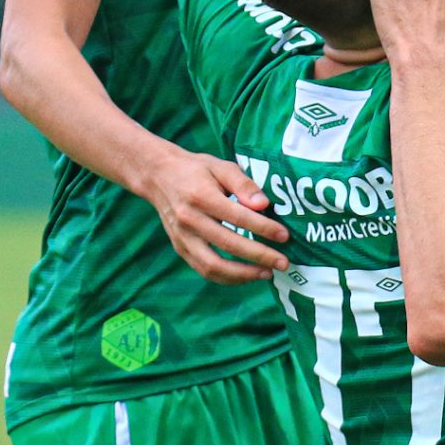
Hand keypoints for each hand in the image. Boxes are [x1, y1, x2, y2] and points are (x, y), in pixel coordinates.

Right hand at [140, 146, 288, 282]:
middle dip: (259, 256)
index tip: (284, 236)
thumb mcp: (221, 166)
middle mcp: (189, 219)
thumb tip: (264, 204)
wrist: (159, 177)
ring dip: (243, 274)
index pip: (237, 217)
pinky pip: (204, 270)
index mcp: (201, 196)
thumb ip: (243, 184)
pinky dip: (227, 277)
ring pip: (213, 266)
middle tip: (283, 263)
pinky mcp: (180, 249)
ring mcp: (182, 238)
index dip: (263, 228)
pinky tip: (247, 275)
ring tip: (267, 273)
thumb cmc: (196, 170)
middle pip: (228, 244)